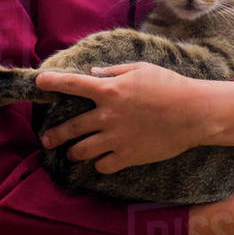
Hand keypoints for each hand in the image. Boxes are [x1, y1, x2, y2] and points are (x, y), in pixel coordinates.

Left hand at [35, 62, 233, 173]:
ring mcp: (116, 138)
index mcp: (110, 90)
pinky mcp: (128, 156)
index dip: (53, 82)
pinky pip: (103, 166)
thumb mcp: (142, 69)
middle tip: (48, 139)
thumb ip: (114, 71)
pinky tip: (104, 160)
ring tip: (75, 153)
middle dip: (55, 135)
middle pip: (70, 128)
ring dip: (75, 152)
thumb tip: (94, 72)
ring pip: (81, 152)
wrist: (194, 113)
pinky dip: (101, 164)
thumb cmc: (170, 85)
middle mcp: (107, 115)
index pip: (72, 84)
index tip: (39, 82)